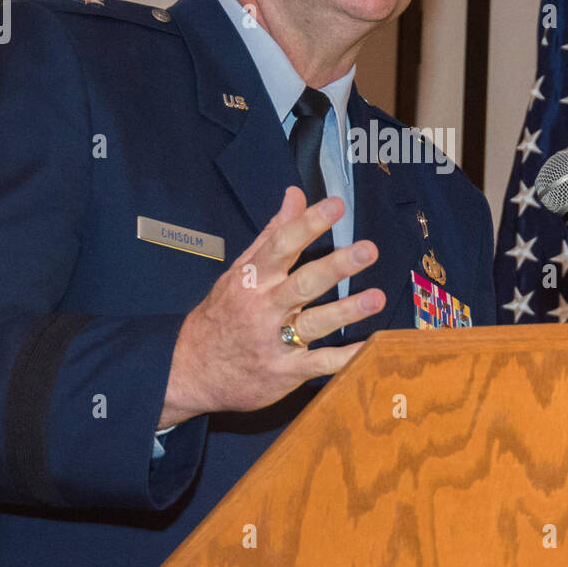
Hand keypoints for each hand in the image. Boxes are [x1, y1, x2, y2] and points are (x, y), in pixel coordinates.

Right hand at [158, 186, 386, 426]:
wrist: (190, 371)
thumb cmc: (222, 314)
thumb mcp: (240, 271)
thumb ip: (273, 234)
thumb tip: (296, 194)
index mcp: (253, 279)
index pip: (282, 245)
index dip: (309, 224)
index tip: (336, 205)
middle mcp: (263, 308)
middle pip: (302, 284)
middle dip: (335, 266)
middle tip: (367, 250)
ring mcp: (273, 342)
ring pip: (313, 324)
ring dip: (346, 311)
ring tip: (377, 297)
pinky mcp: (283, 372)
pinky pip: (318, 364)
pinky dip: (343, 358)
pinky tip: (368, 347)